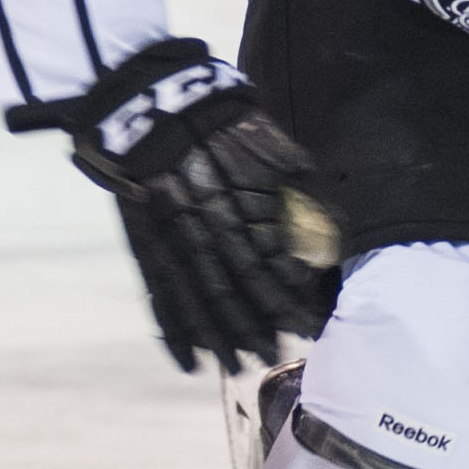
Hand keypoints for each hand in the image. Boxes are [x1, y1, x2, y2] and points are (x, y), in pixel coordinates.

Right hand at [11, 38, 337, 371]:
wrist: (150, 100)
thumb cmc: (220, 122)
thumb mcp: (269, 146)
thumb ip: (297, 195)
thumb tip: (326, 240)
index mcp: (231, 198)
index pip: (265, 260)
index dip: (287, 296)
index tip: (311, 322)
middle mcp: (198, 224)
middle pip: (229, 287)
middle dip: (254, 325)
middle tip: (277, 353)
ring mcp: (166, 238)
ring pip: (194, 299)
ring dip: (217, 338)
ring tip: (237, 368)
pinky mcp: (142, 244)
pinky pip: (158, 296)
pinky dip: (173, 333)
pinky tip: (188, 364)